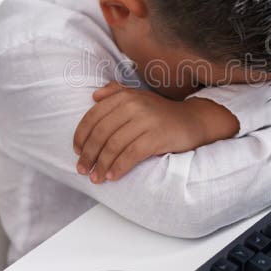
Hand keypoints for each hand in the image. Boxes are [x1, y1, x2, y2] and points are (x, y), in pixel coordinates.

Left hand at [73, 82, 238, 182]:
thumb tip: (94, 95)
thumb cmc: (161, 113)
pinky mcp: (157, 136)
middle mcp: (134, 105)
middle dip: (89, 154)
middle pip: (101, 133)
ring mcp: (146, 120)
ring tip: (96, 178)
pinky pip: (131, 154)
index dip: (81, 135)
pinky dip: (119, 167)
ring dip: (102, 165)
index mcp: (125, 96)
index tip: (77, 151)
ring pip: (114, 145)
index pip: (94, 116)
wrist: (193, 120)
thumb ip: (117, 93)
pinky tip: (113, 176)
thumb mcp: (139, 97)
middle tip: (82, 169)